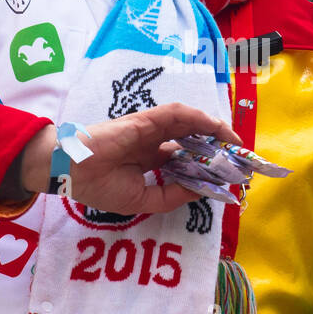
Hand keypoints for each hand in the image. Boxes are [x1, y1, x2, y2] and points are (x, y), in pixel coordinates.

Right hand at [19, 103, 240, 215]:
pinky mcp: (148, 119)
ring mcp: (152, 129)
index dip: (207, 165)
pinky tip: (219, 130)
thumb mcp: (143, 200)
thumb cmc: (100, 186)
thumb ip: (172, 195)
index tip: (228, 175)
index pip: (186, 159)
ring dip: (217, 131)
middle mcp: (155, 142)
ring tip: (237, 144)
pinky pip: (180, 114)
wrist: (71, 170)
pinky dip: (201, 118)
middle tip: (241, 158)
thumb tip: (203, 190)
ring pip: (192, 124)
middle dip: (219, 147)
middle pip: (194, 140)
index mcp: (151, 160)